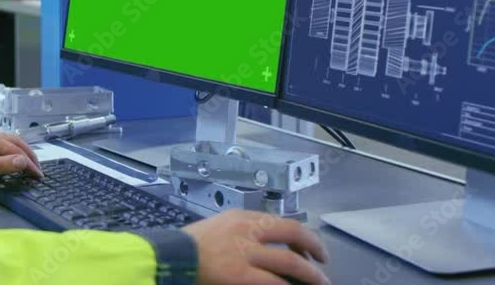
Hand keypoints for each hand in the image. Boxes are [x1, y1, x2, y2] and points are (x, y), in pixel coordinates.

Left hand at [0, 130, 42, 182]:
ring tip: (28, 162)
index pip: (16, 150)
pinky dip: (11, 151)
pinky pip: (0, 144)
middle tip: (38, 168)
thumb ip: (1, 164)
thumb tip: (22, 162)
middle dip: (29, 154)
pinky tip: (10, 157)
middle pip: (15, 142)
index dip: (29, 163)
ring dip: (21, 151)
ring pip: (8, 142)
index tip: (38, 174)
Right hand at [183, 210, 330, 284]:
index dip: (300, 234)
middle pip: (293, 233)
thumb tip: (261, 245)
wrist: (169, 257)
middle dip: (314, 246)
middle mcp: (248, 229)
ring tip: (322, 282)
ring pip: (291, 261)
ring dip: (311, 274)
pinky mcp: (242, 275)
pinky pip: (275, 283)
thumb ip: (239, 232)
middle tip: (324, 260)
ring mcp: (246, 252)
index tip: (307, 245)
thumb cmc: (187, 246)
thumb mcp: (216, 227)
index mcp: (241, 216)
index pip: (279, 221)